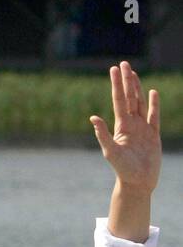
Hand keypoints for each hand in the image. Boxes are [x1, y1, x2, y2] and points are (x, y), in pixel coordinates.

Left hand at [90, 61, 160, 193]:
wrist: (138, 182)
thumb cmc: (122, 169)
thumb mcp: (110, 151)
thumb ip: (102, 134)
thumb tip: (93, 117)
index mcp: (120, 127)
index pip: (118, 100)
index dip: (117, 84)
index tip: (114, 69)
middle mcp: (131, 125)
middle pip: (129, 97)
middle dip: (126, 81)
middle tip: (123, 64)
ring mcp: (142, 128)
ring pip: (140, 103)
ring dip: (137, 88)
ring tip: (133, 73)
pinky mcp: (153, 134)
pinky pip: (154, 116)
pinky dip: (153, 104)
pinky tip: (151, 92)